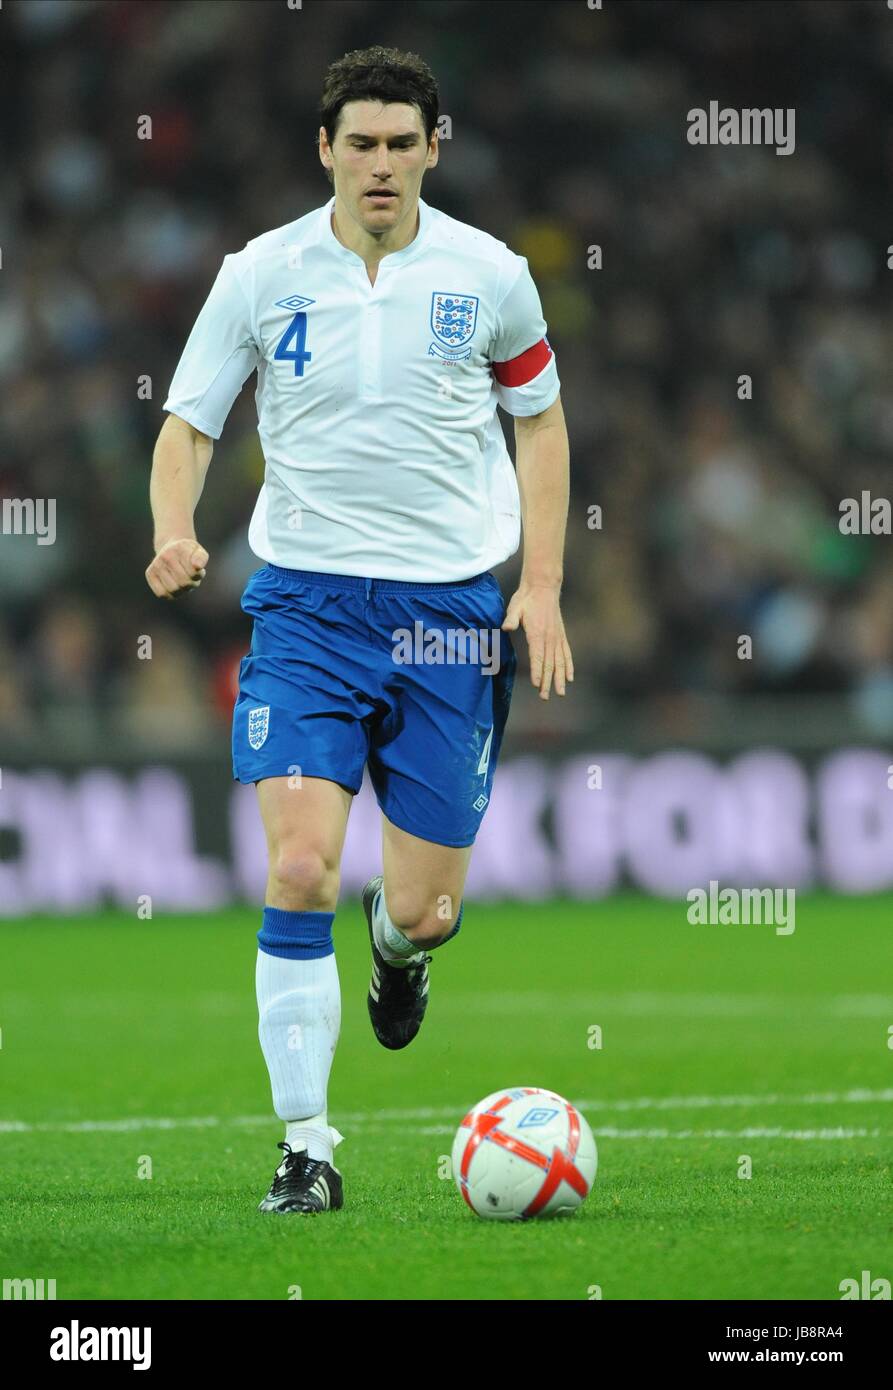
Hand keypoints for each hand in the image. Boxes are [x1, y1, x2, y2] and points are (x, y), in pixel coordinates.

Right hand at [145, 538, 208, 599]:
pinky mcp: (150, 574)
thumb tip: (197, 566)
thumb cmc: (188, 553)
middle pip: (183, 583)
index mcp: (179, 550)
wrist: (171, 548)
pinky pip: (161, 593)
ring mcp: (156, 565)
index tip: (198, 569)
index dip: (199, 575)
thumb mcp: (198, 551)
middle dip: (191, 583)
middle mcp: (165, 557)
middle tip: (191, 577)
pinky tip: (174, 586)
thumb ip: (201, 558)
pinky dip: (170, 594)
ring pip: (173, 590)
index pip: (193, 573)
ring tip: (183, 581)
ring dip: (182, 590)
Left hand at [501, 582, 573, 698]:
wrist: (543, 587)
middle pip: (549, 664)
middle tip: (544, 697)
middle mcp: (550, 638)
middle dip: (547, 682)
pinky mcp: (562, 636)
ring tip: (560, 693)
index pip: (538, 656)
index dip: (537, 671)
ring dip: (560, 679)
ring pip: (560, 662)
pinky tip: (570, 678)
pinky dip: (569, 666)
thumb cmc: (526, 599)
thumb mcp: (515, 606)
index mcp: (537, 633)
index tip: (536, 685)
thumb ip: (511, 618)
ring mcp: (557, 638)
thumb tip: (506, 627)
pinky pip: (567, 654)